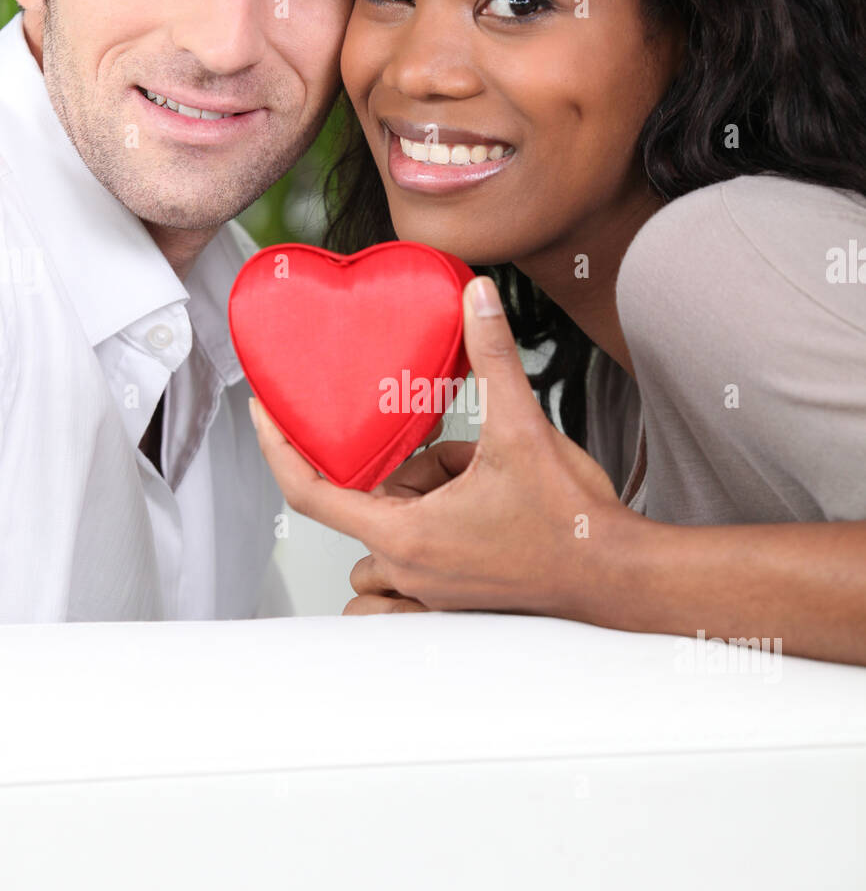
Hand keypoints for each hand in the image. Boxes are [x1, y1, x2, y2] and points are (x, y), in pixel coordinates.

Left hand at [250, 276, 637, 620]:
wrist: (615, 576)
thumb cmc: (571, 524)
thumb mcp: (525, 430)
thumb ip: (495, 358)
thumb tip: (478, 297)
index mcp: (407, 535)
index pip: (311, 491)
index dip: (279, 446)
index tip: (265, 411)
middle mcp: (409, 567)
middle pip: (375, 496)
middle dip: (414, 465)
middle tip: (467, 453)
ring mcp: (431, 587)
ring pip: (399, 519)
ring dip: (428, 490)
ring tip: (484, 479)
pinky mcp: (454, 593)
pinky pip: (423, 543)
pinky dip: (444, 512)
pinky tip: (492, 501)